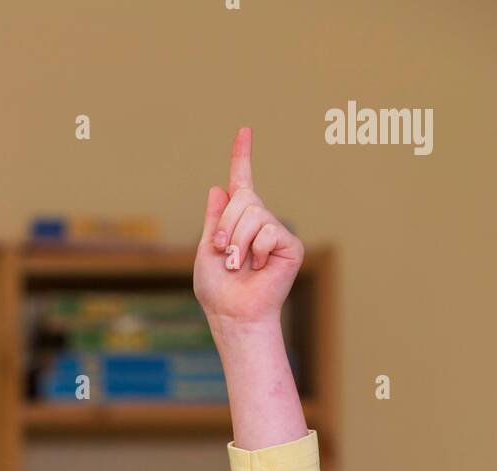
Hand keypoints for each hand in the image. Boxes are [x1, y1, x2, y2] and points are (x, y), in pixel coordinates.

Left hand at [193, 127, 303, 326]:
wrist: (233, 314)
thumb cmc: (218, 290)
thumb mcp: (206, 249)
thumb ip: (214, 219)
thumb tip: (219, 187)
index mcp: (238, 221)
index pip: (242, 182)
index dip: (242, 156)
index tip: (244, 131)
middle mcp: (260, 222)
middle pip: (244, 198)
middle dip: (226, 225)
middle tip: (223, 253)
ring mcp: (276, 233)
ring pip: (255, 214)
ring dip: (238, 241)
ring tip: (237, 264)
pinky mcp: (290, 246)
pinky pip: (269, 231)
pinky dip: (257, 250)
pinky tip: (258, 267)